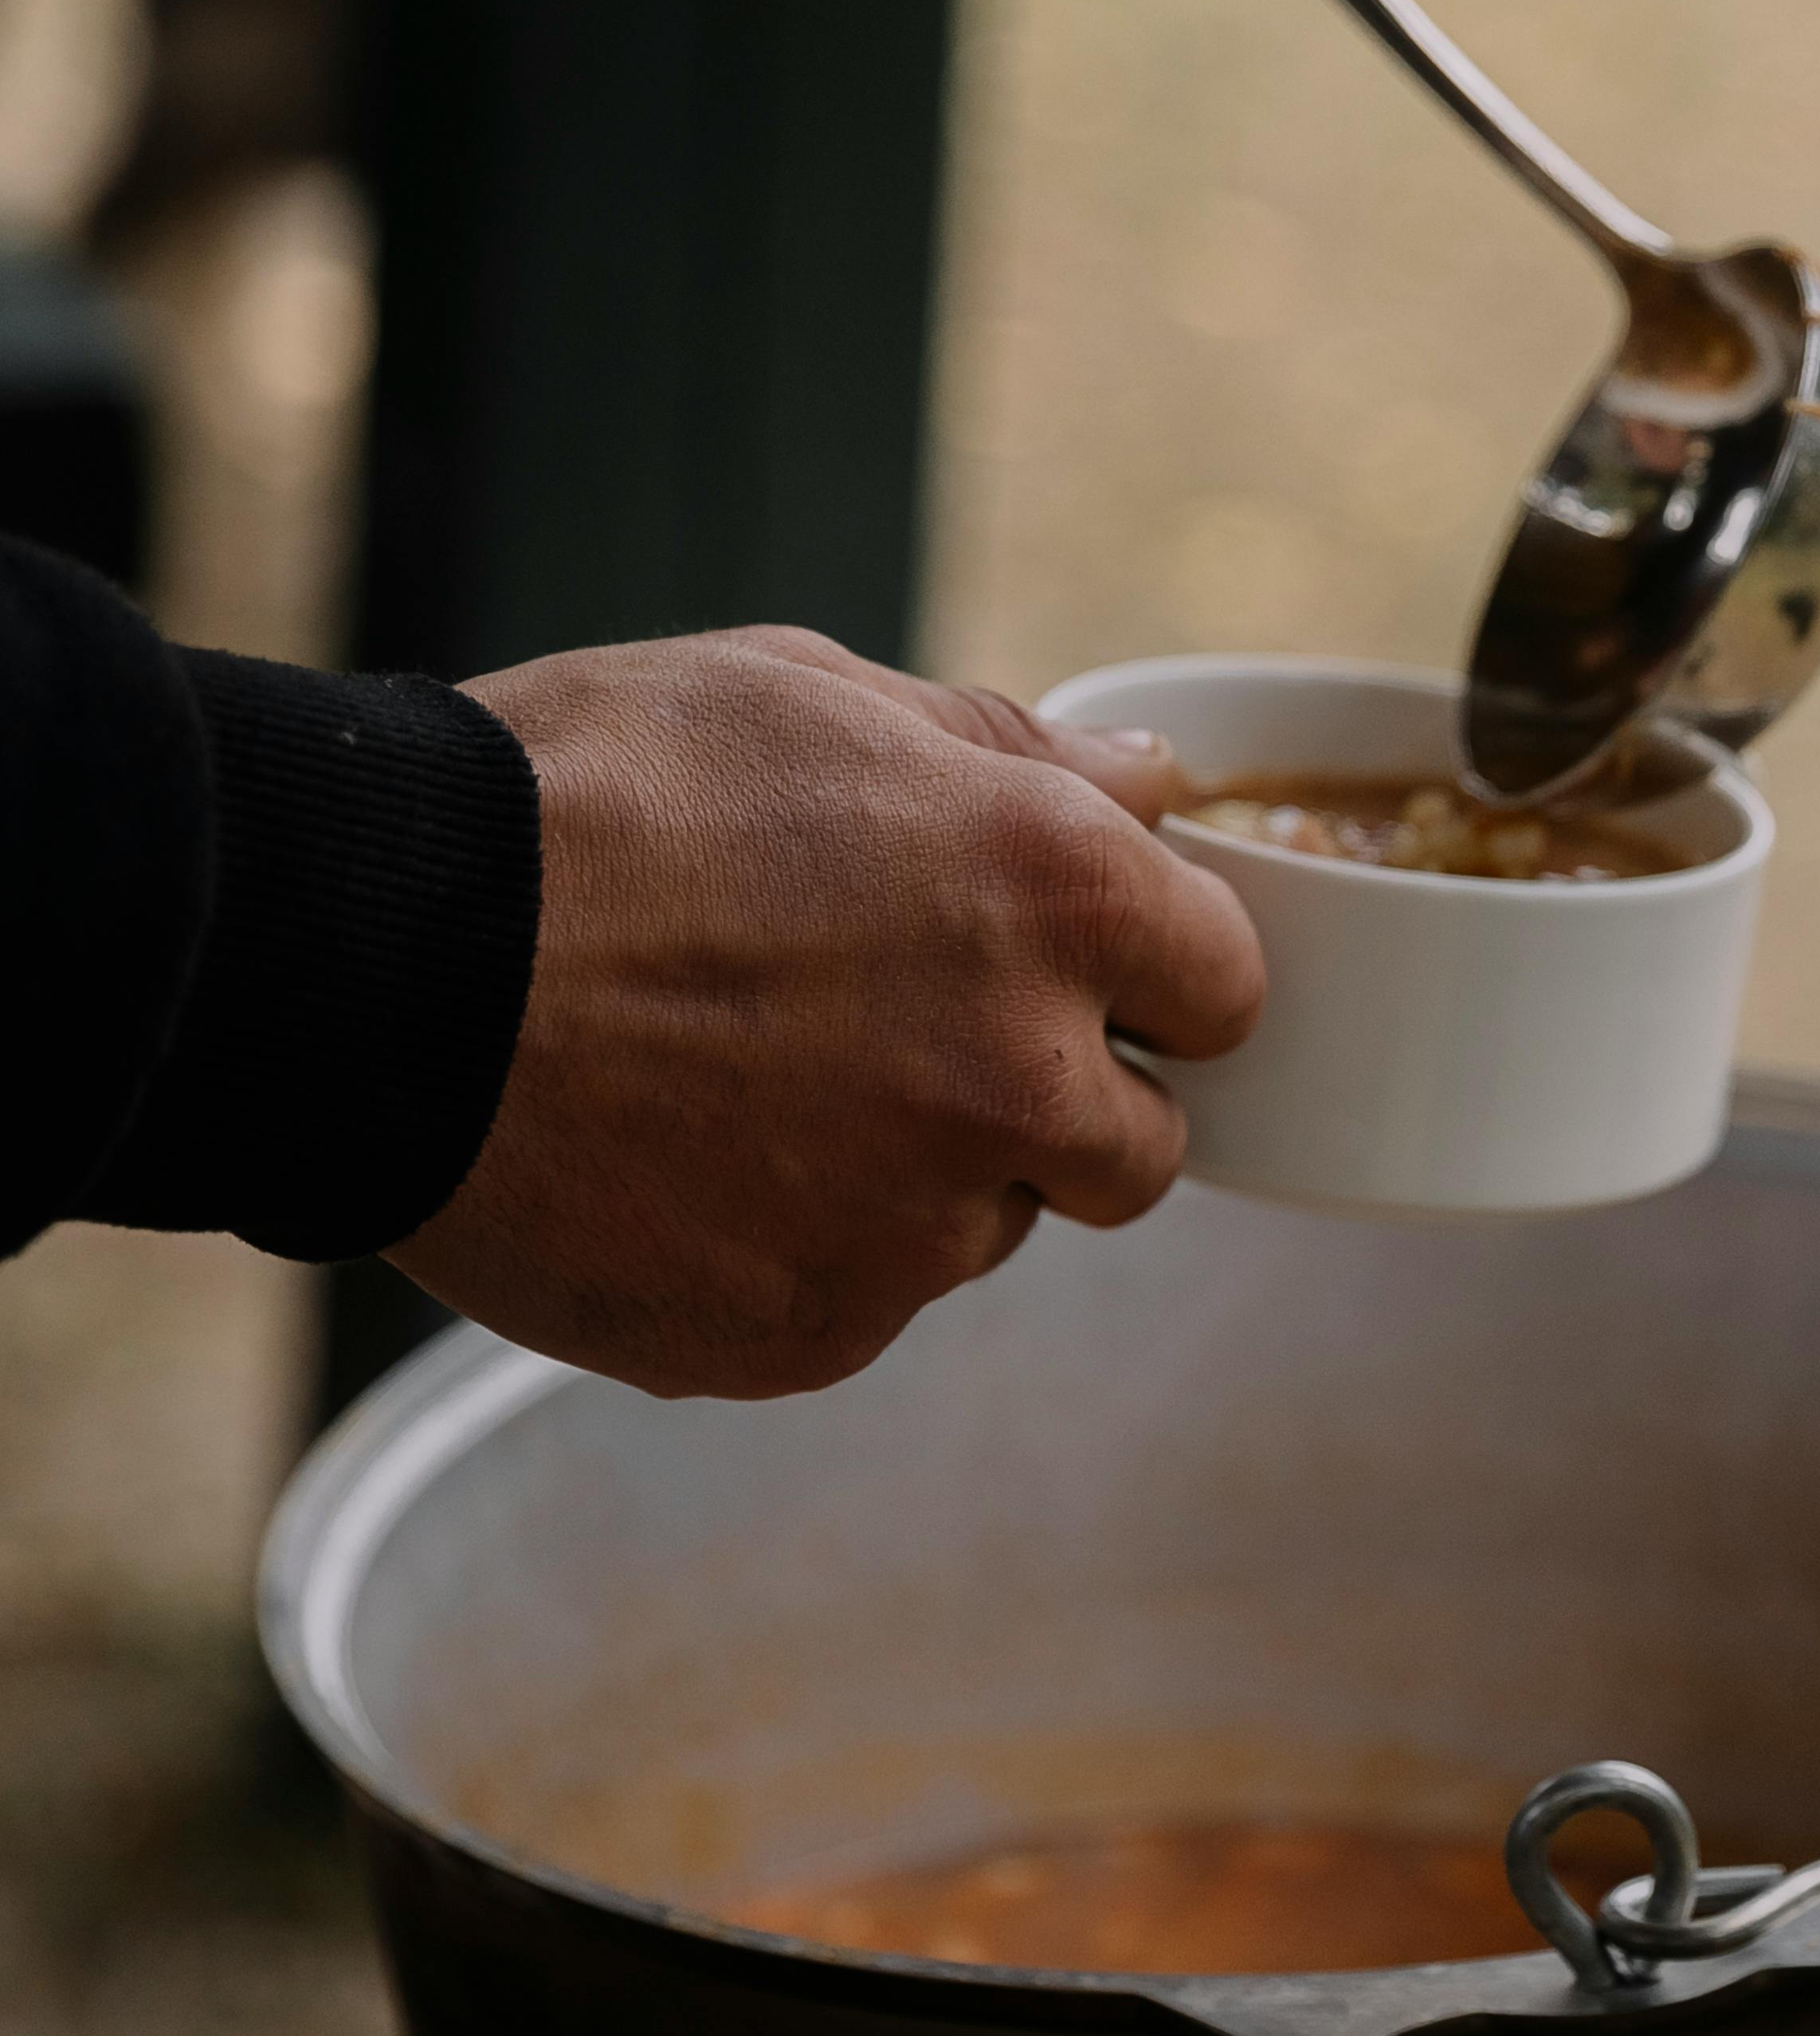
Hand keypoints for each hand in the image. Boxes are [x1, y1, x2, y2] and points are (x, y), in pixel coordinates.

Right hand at [391, 627, 1262, 1398]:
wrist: (377, 963)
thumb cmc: (588, 794)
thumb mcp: (812, 697)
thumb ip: (1009, 752)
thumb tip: (1143, 784)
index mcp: (1053, 896)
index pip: (1226, 984)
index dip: (1159, 973)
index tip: (1091, 969)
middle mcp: (1018, 1079)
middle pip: (1143, 1149)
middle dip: (1063, 1104)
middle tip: (920, 1041)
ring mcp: (916, 1231)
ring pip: (989, 1230)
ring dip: (926, 1178)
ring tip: (759, 1087)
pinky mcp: (808, 1337)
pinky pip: (859, 1302)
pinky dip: (801, 1249)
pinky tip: (690, 1163)